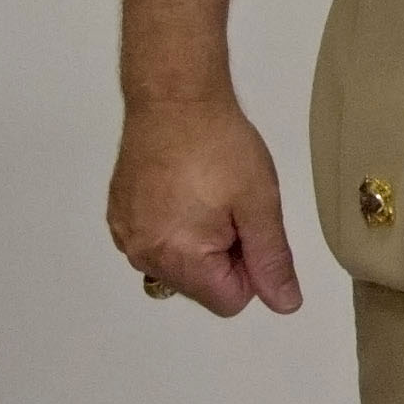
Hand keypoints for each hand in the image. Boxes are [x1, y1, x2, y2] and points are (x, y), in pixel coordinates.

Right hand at [107, 94, 301, 316]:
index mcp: (178, 259)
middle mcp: (143, 256)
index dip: (251, 268)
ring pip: (179, 264)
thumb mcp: (260, 203)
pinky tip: (186, 189)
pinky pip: (157, 241)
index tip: (250, 226)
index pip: (229, 301)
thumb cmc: (221, 147)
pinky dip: (176, 226)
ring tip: (209, 193)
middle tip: (232, 206)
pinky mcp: (119, 216)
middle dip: (225, 255)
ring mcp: (126, 236)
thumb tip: (284, 304)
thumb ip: (271, 259)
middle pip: (202, 284)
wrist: (174, 99)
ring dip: (200, 241)